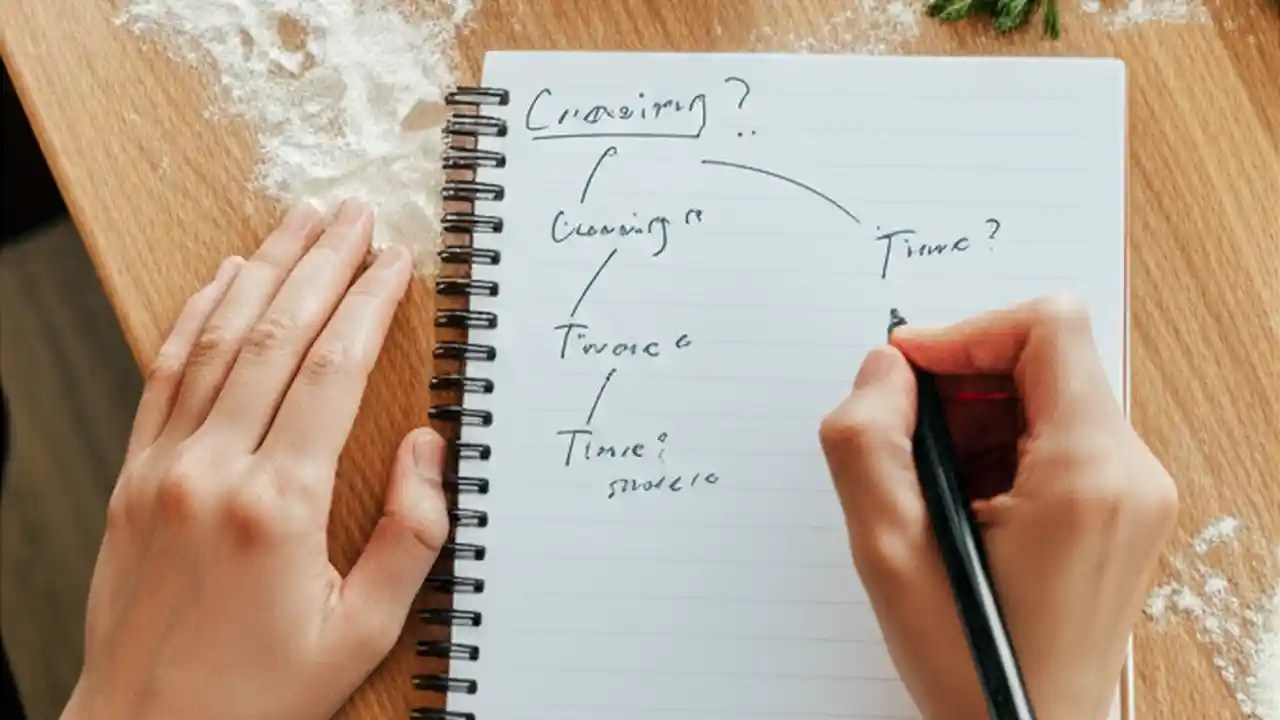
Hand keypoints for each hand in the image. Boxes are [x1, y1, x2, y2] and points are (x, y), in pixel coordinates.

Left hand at [62, 202, 447, 719]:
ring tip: (298, 223)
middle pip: (278, 336)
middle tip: (355, 215)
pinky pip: (165, 374)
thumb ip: (412, 534)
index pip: (333, 370)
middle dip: (323, 265)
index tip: (394, 260)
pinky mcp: (133, 475)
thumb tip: (427, 447)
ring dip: (264, 272)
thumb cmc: (263, 691)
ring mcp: (165, 466)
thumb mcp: (366, 629)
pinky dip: (194, 317)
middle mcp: (216, 469)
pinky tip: (221, 279)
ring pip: (219, 341)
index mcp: (281, 503)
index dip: (369, 303)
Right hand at [819, 296, 1177, 719]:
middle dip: (962, 383)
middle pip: (1045, 358)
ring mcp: (1134, 493)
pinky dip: (997, 448)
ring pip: (1046, 395)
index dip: (965, 333)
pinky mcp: (1122, 510)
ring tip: (935, 490)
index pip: (1048, 326)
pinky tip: (963, 507)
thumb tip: (884, 369)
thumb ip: (867, 442)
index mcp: (1088, 474)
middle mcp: (1130, 474)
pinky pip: (1056, 436)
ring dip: (975, 420)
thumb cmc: (976, 667)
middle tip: (910, 442)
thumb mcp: (889, 553)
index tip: (906, 370)